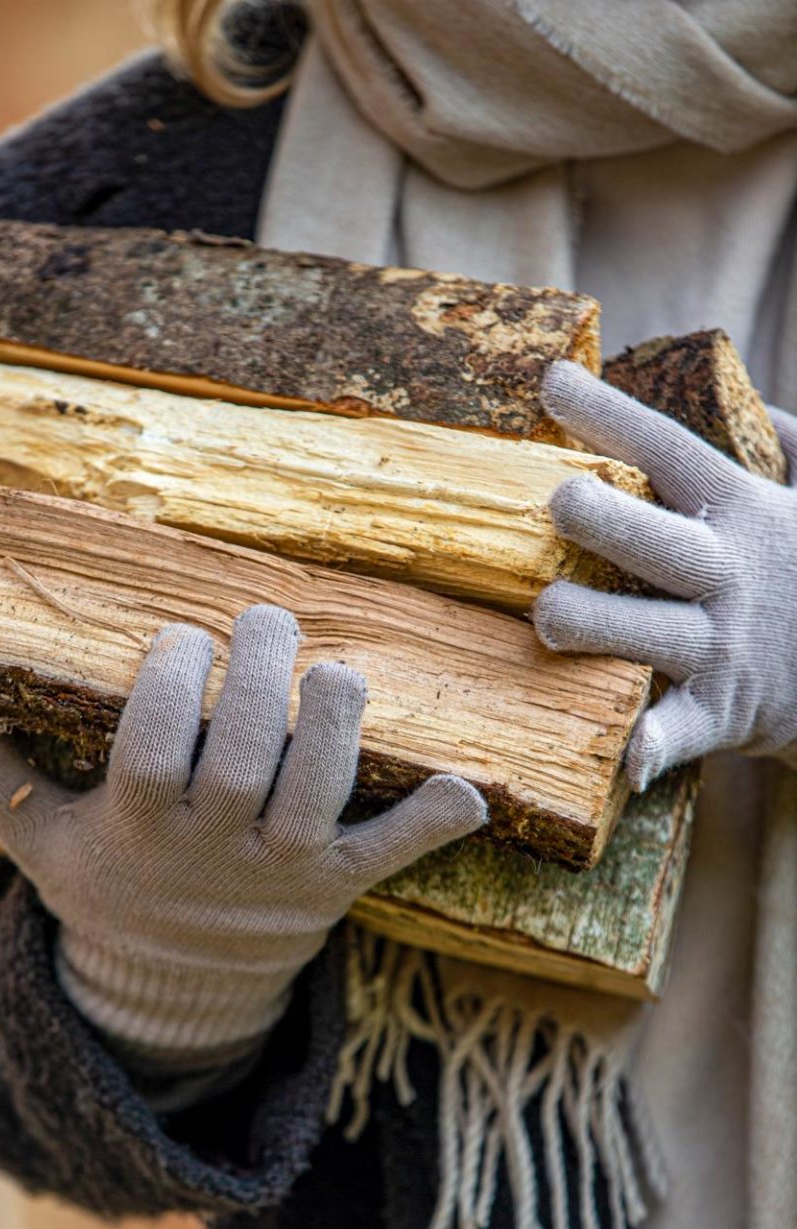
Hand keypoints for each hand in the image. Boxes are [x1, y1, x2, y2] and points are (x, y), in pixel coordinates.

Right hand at [0, 604, 485, 1062]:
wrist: (171, 993)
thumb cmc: (104, 888)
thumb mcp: (36, 838)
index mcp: (137, 828)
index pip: (155, 745)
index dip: (174, 680)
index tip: (181, 637)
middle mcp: (212, 849)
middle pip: (244, 760)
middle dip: (260, 677)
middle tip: (265, 620)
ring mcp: (281, 872)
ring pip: (320, 794)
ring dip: (337, 726)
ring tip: (336, 671)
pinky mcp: (337, 886)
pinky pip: (392, 856)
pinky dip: (433, 824)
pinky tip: (468, 791)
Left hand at [534, 361, 796, 790]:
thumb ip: (786, 445)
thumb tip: (748, 400)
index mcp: (742, 509)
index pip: (666, 449)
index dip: (609, 414)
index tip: (550, 383)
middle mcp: (728, 573)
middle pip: (655, 540)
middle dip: (603, 519)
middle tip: (557, 500)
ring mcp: (723, 645)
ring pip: (648, 632)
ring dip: (593, 623)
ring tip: (546, 614)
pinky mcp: (723, 712)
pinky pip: (682, 729)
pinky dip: (655, 745)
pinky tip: (627, 755)